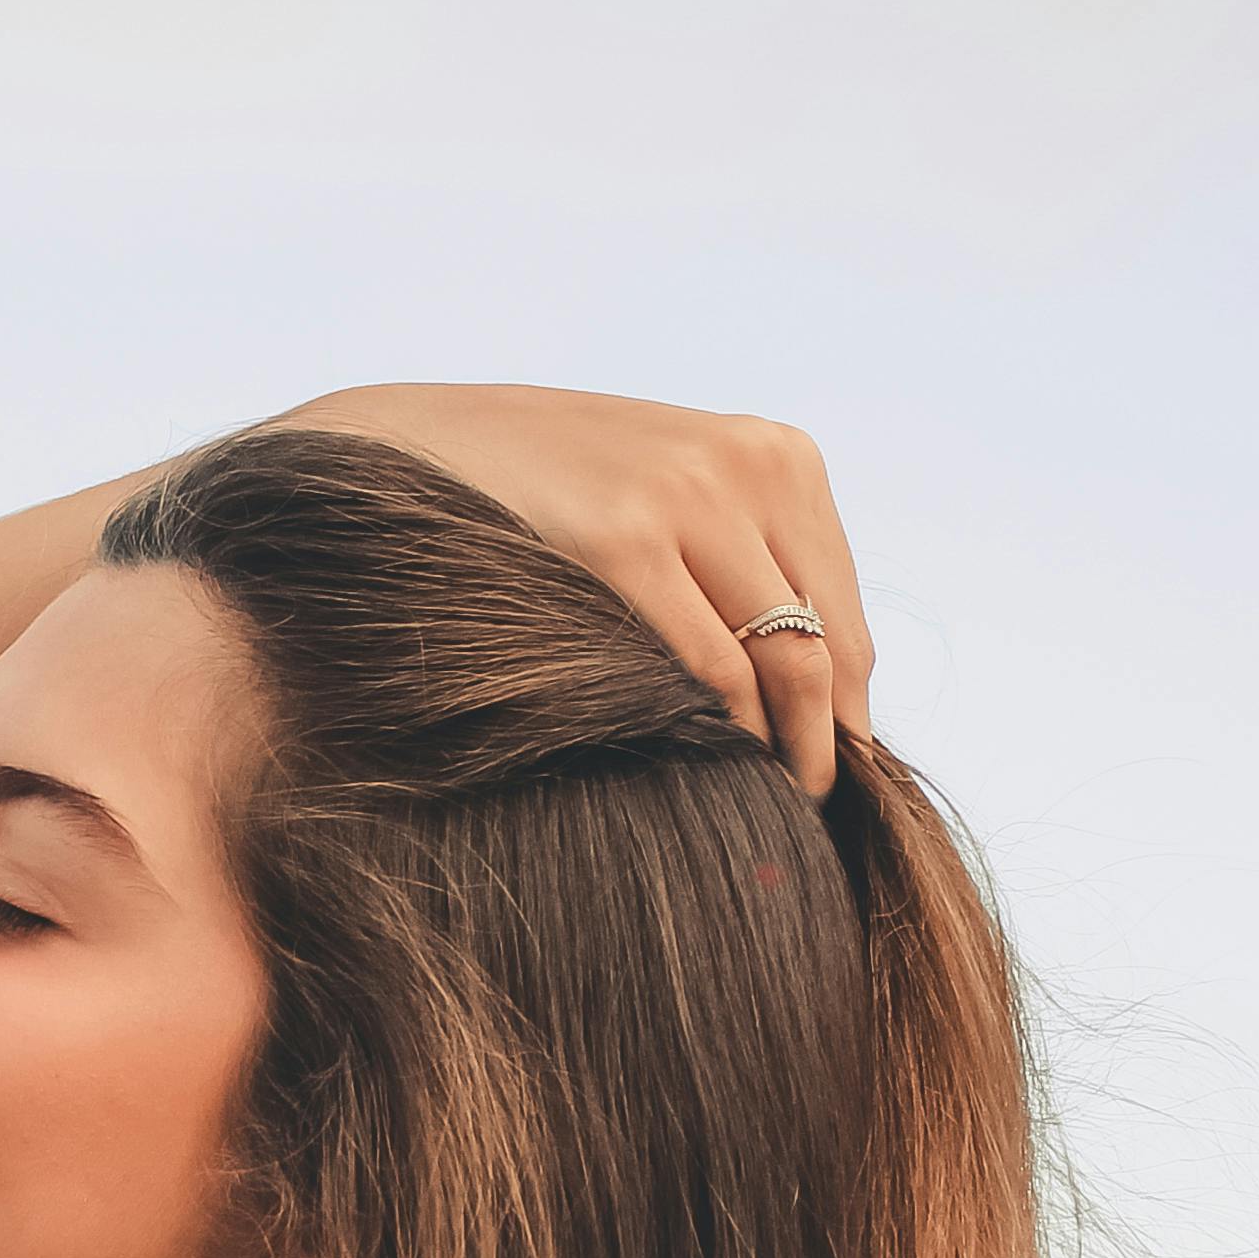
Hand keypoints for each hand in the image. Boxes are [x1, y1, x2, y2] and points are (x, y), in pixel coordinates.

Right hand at [271, 384, 875, 795]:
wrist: (412, 442)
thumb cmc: (543, 496)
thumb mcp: (668, 499)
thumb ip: (743, 568)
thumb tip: (822, 700)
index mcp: (775, 455)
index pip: (846, 614)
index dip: (843, 712)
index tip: (824, 778)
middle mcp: (745, 466)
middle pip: (828, 646)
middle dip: (823, 744)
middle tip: (801, 815)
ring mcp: (685, 496)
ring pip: (784, 664)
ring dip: (780, 752)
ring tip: (759, 806)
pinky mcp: (621, 540)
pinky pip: (706, 669)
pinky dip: (719, 731)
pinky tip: (698, 765)